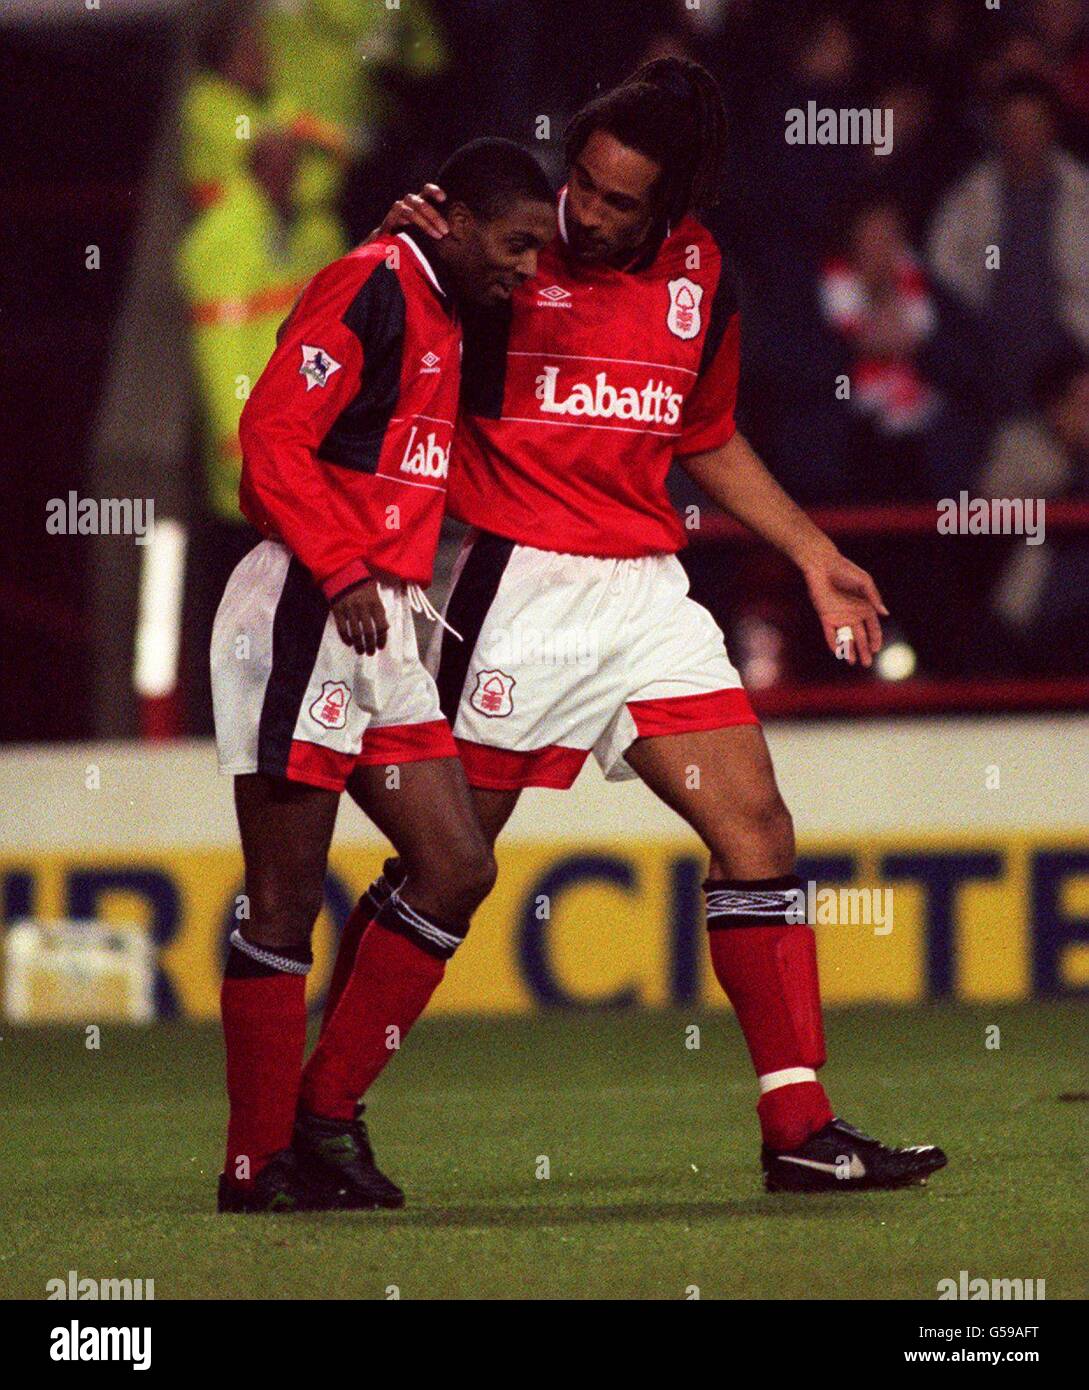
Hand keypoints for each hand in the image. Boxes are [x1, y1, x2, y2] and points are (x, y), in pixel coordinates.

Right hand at [332, 580, 387, 655]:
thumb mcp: (375, 593)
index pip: (381, 626)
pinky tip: (349, 643)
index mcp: (374, 603)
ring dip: (359, 645)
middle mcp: (362, 608)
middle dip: (370, 645)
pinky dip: (346, 638)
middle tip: (371, 653)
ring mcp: (349, 610)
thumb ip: (380, 609)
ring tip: (360, 651)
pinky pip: (342, 629)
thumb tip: (385, 628)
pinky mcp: (337, 610)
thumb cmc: (362, 583)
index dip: (382, 639)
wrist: (343, 572)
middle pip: (368, 632)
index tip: (381, 647)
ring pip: (355, 633)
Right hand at [374, 183, 448, 241]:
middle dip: (434, 216)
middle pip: (420, 203)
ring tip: (438, 236)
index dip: (434, 191)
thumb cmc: (416, 239)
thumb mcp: (430, 232)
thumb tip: (463, 238)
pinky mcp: (389, 221)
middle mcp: (409, 204)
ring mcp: (399, 212)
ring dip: (425, 223)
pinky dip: (407, 229)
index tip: (443, 198)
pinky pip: (397, 221)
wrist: (390, 246)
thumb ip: (441, 229)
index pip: (427, 191)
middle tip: (445, 230)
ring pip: (411, 213)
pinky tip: (415, 237)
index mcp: (421, 203)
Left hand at [801, 546, 888, 667]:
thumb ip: (874, 598)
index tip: (877, 649)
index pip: (873, 627)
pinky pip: (830, 633)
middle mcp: (853, 614)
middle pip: (860, 636)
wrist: (822, 565)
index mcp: (865, 606)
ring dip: (849, 650)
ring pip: (846, 638)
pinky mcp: (825, 616)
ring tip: (853, 662)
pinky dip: (833, 642)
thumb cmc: (845, 570)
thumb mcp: (864, 582)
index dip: (875, 639)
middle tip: (867, 663)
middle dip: (864, 650)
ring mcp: (839, 616)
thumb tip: (885, 614)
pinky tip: (837, 652)